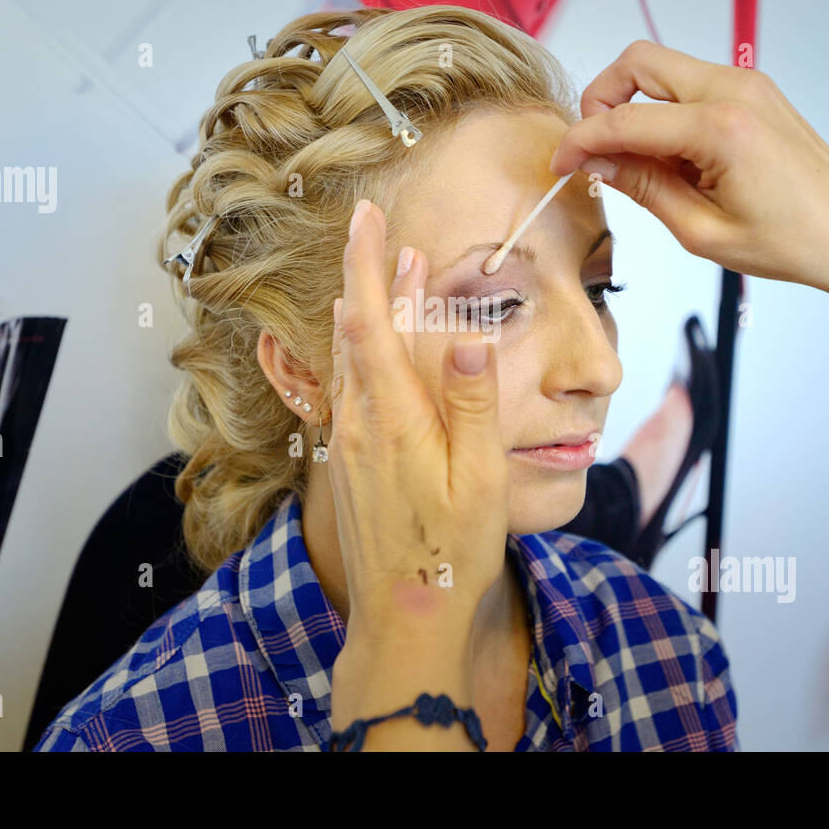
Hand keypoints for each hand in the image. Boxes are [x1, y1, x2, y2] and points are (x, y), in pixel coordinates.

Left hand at [327, 199, 508, 646]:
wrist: (403, 613)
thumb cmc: (450, 549)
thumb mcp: (479, 477)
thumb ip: (473, 404)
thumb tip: (471, 337)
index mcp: (392, 417)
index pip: (368, 319)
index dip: (365, 263)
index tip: (366, 215)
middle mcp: (360, 421)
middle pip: (354, 328)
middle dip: (365, 272)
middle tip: (377, 226)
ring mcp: (349, 442)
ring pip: (351, 356)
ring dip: (367, 309)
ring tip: (393, 273)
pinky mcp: (350, 461)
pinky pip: (353, 386)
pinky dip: (365, 350)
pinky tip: (378, 349)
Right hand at [548, 39, 828, 289]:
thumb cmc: (790, 240)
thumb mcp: (701, 231)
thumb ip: (643, 188)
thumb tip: (597, 163)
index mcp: (720, 129)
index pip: (624, 120)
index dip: (581, 141)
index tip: (560, 164)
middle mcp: (732, 90)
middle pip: (638, 61)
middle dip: (601, 98)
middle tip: (592, 146)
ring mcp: (745, 83)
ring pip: (661, 68)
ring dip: (634, 105)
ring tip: (640, 162)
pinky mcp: (751, 89)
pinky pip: (688, 83)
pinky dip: (664, 109)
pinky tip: (672, 157)